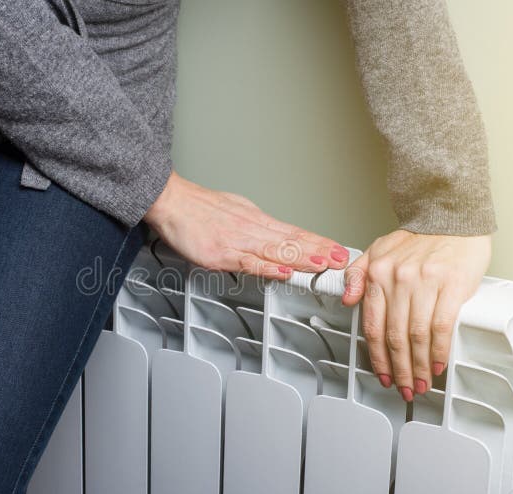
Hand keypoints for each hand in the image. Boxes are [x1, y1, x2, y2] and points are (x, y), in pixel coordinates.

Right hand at [144, 171, 350, 277]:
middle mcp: (252, 230)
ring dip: (302, 258)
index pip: (294, 232)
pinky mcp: (222, 254)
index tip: (337, 249)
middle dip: (319, 251)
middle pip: (291, 241)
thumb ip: (253, 228)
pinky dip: (269, 268)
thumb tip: (271, 237)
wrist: (170, 201)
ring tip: (324, 264)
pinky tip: (284, 272)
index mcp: (256, 221)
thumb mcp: (233, 212)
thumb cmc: (196, 208)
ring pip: (276, 251)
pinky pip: (249, 262)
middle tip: (342, 259)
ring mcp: (238, 242)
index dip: (318, 242)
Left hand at [342, 229, 491, 400]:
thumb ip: (358, 274)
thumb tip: (346, 299)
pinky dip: (439, 350)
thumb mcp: (379, 249)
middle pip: (395, 336)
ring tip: (421, 382)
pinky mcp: (452, 285)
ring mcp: (425, 282)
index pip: (374, 324)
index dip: (377, 356)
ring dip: (419, 366)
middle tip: (404, 386)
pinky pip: (441, 326)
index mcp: (378, 273)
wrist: (451, 216)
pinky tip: (438, 364)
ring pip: (417, 335)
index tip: (383, 374)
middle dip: (399, 368)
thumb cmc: (419, 238)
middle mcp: (398, 279)